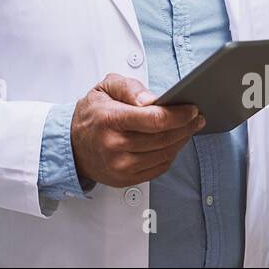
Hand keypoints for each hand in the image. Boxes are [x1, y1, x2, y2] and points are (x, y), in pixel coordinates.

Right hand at [70, 73, 205, 187]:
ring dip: (181, 141)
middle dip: (185, 127)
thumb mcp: (105, 88)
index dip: (178, 115)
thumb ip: (129, 88)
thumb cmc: (92, 114)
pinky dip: (171, 155)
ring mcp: (120, 166)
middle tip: (197, 117)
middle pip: (162, 139)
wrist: (72, 146)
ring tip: (188, 128)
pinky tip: (174, 143)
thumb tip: (152, 100)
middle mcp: (114, 146)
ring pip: (164, 154)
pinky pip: (158, 168)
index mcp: (109, 120)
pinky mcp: (125, 180)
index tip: (192, 109)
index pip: (153, 120)